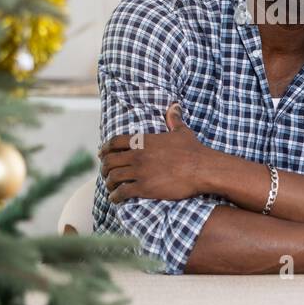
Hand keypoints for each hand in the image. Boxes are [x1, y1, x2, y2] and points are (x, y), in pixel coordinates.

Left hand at [97, 103, 215, 202]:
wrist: (202, 169)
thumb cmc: (193, 150)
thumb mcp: (182, 131)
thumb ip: (174, 119)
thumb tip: (174, 106)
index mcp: (143, 141)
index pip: (115, 142)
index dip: (105, 149)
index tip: (102, 154)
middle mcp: (138, 155)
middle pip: (110, 161)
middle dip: (105, 168)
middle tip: (105, 173)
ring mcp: (140, 172)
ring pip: (113, 178)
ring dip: (109, 183)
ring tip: (110, 188)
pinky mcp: (144, 188)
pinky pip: (122, 192)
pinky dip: (116, 196)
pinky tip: (116, 199)